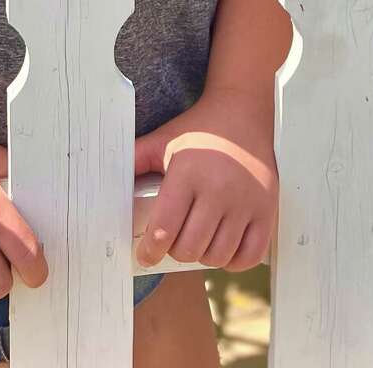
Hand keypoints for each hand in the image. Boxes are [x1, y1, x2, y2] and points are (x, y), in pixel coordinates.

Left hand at [133, 87, 276, 272]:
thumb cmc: (199, 129)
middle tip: (174, 239)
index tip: (146, 254)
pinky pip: (248, 256)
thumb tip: (105, 182)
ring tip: (198, 238)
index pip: (164, 229)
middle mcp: (219, 189)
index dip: (150, 250)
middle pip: (190, 248)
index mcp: (188, 172)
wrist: (243, 112)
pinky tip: (223, 244)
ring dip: (203, 255)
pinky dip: (232, 260)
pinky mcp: (267, 210)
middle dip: (175, 250)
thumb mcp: (163, 141)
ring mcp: (246, 202)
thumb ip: (134, 161)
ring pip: (217, 256)